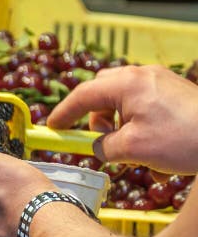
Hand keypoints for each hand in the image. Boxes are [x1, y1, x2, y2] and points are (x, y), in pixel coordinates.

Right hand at [47, 65, 197, 173]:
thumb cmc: (185, 139)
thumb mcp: (132, 149)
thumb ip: (104, 147)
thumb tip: (99, 147)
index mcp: (128, 84)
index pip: (82, 95)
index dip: (63, 113)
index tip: (51, 128)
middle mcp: (143, 77)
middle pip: (102, 94)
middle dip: (95, 120)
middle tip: (97, 141)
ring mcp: (161, 84)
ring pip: (124, 105)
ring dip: (120, 130)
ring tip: (131, 154)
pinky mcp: (175, 96)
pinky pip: (145, 111)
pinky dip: (141, 133)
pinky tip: (155, 159)